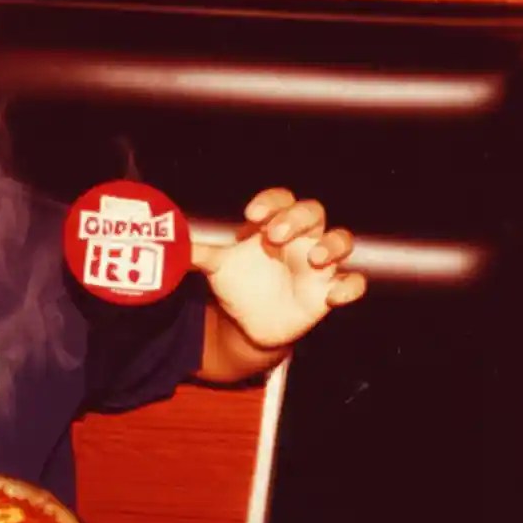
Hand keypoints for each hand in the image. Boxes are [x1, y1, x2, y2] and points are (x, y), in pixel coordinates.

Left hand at [192, 188, 366, 348]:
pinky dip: (349, 287)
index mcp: (273, 225)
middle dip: (298, 218)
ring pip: (341, 240)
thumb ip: (197, 252)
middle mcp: (300, 239)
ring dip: (332, 244)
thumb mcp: (216, 266)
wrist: (250, 321)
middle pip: (314, 212)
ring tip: (314, 258)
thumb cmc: (239, 282)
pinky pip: (353, 283)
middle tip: (276, 235)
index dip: (271, 202)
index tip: (251, 215)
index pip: (281, 200)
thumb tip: (169, 242)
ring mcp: (318, 265)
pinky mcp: (327, 292)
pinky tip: (333, 296)